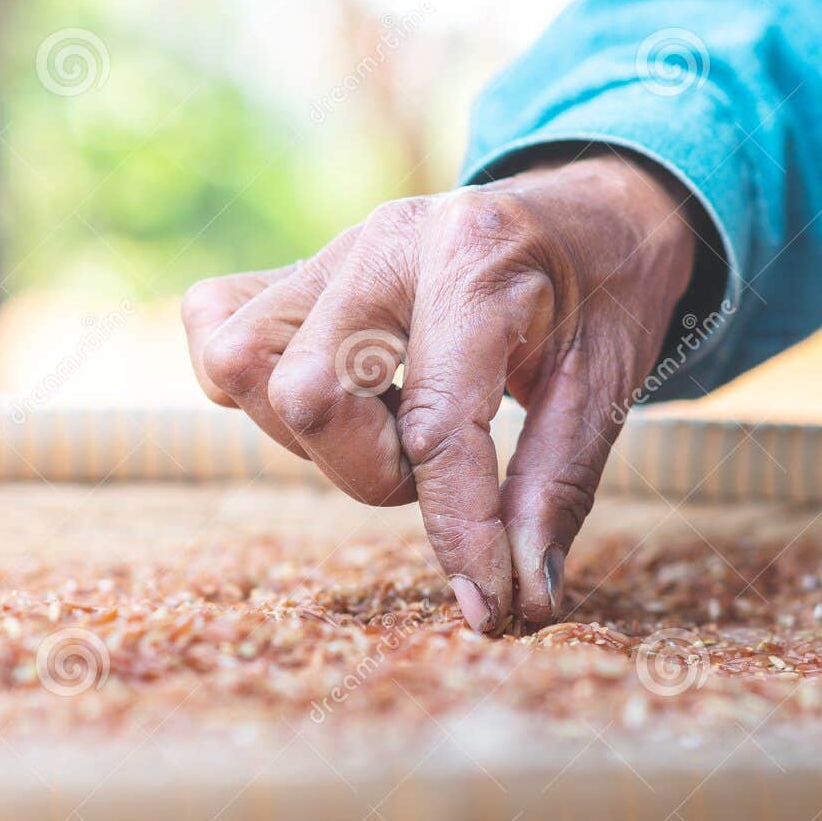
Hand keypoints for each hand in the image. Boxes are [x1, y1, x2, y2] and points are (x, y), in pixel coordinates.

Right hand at [181, 152, 698, 632]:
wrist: (588, 212)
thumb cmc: (603, 298)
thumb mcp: (608, 387)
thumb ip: (554, 493)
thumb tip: (516, 602)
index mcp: (476, 258)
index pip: (435, 424)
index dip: (458, 533)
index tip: (485, 607)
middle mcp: (385, 242)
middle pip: (305, 393)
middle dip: (370, 471)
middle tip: (430, 468)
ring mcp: (327, 249)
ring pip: (241, 365)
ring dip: (313, 435)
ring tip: (387, 427)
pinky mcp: (291, 268)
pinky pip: (213, 324)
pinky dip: (255, 385)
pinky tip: (337, 399)